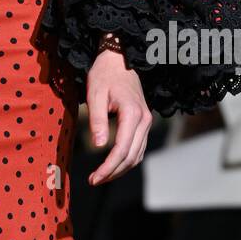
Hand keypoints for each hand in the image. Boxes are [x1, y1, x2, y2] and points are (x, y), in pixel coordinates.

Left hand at [86, 50, 152, 184]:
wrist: (119, 59)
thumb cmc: (104, 74)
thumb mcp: (95, 94)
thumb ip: (97, 119)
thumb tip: (99, 146)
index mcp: (133, 113)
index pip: (122, 149)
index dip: (108, 167)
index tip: (94, 178)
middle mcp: (144, 120)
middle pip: (131, 156)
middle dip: (113, 172)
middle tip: (94, 180)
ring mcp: (147, 122)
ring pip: (137, 155)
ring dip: (120, 169)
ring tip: (101, 176)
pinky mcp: (144, 123)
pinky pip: (138, 148)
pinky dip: (126, 160)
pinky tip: (112, 165)